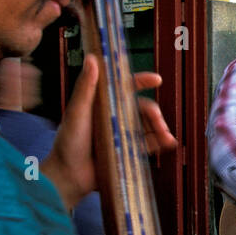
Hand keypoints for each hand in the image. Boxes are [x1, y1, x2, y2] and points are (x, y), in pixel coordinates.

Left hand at [42, 60, 177, 210]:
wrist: (68, 176)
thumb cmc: (67, 143)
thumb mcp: (76, 112)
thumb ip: (85, 87)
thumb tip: (92, 58)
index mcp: (103, 104)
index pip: (125, 87)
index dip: (142, 81)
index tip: (156, 80)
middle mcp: (115, 117)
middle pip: (142, 108)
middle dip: (154, 112)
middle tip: (158, 120)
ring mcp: (122, 135)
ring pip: (148, 126)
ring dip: (160, 128)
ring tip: (166, 136)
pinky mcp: (127, 152)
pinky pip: (147, 145)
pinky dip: (159, 143)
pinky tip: (168, 143)